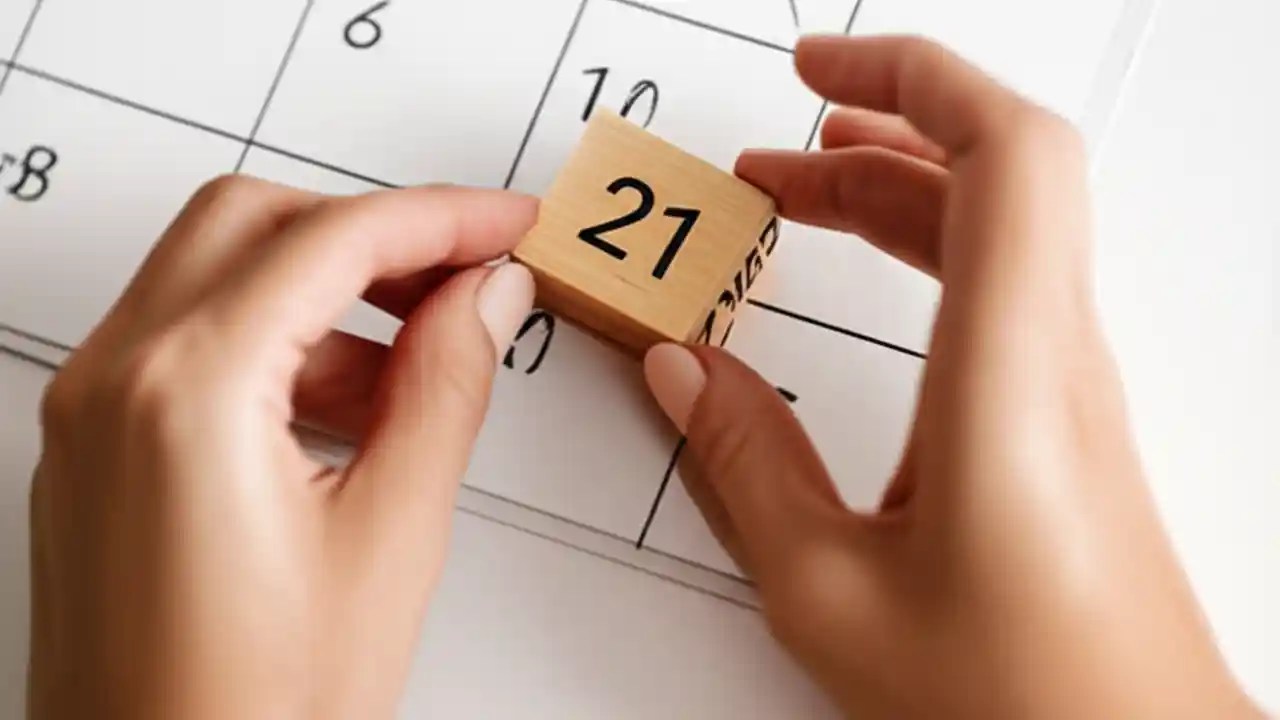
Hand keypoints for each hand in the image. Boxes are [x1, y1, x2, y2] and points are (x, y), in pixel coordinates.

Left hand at [27, 178, 537, 717]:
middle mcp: (112, 383)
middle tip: (466, 269)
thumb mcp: (394, 539)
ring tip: (420, 357)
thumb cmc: (258, 717)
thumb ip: (447, 388)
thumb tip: (484, 296)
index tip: (506, 223)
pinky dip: (274, 342)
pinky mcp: (93, 451)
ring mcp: (88, 416)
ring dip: (323, 290)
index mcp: (187, 393)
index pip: (331, 239)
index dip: (440, 217)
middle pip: (253, 222)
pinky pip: (186, 344)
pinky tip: (349, 407)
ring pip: (213, 275)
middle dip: (371, 230)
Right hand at [642, 35, 1261, 718]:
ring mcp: (1069, 382)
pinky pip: (999, 281)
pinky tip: (864, 284)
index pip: (1005, 152)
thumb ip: (746, 466)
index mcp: (1008, 377)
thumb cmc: (1019, 703)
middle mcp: (1057, 359)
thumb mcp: (830, 592)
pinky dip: (924, 246)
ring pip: (999, 223)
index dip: (916, 76)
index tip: (819, 68)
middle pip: (994, 171)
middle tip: (773, 149)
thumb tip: (690, 374)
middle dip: (876, 128)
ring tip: (796, 194)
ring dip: (895, 185)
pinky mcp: (1061, 413)